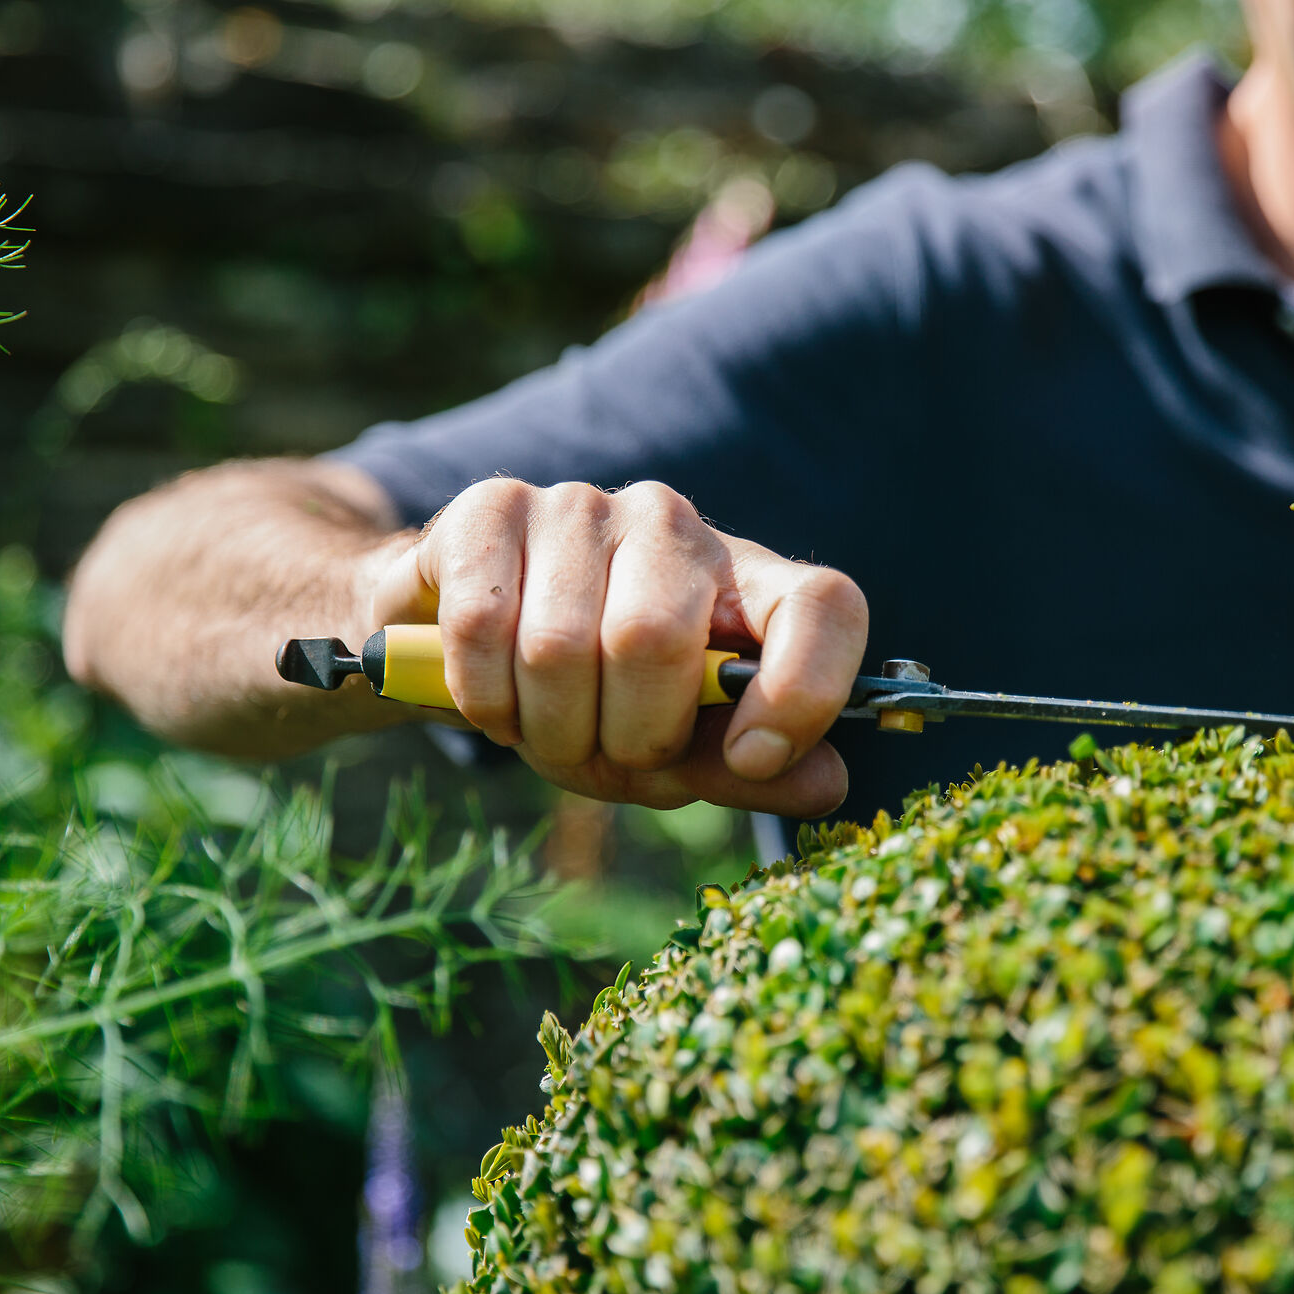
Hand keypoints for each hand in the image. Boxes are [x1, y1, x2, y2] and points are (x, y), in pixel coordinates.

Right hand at [366, 478, 867, 815]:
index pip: (824, 605)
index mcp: (747, 583)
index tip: (752, 759)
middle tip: (605, 752)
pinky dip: (483, 698)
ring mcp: (581, 506)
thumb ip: (746, 771)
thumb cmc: (596, 705)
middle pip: (656, 639)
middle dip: (623, 735)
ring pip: (559, 645)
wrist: (467, 646)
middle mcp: (673, 525)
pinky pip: (483, 628)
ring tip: (547, 727)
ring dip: (545, 728)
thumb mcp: (676, 752)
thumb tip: (827, 786)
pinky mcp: (491, 509)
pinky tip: (494, 700)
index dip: (802, 690)